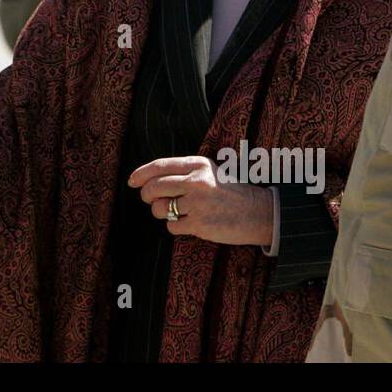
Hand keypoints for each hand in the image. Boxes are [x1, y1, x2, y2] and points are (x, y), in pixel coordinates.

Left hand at [128, 155, 272, 245]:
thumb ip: (184, 173)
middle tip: (150, 200)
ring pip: (159, 208)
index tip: (131, 181)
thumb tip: (149, 181)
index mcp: (198, 164)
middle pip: (154, 187)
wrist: (260, 212)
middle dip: (146, 196)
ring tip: (176, 212)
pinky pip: (172, 226)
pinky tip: (190, 223)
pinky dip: (176, 227)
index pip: (160, 166)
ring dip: (160, 212)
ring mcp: (198, 203)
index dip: (141, 173)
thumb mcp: (210, 172)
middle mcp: (196, 181)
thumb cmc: (231, 192)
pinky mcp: (200, 224)